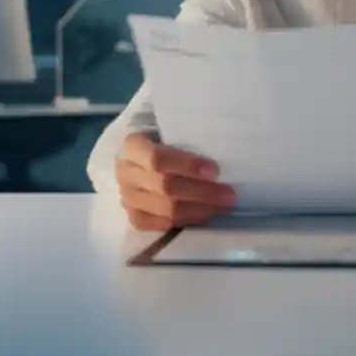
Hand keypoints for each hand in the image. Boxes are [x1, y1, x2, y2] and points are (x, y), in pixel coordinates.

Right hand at [116, 132, 237, 230]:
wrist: (139, 158)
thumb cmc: (162, 140)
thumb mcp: (169, 130)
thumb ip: (186, 138)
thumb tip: (221, 149)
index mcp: (132, 145)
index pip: (158, 159)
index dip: (188, 166)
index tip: (215, 171)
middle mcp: (125, 173)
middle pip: (166, 187)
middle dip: (202, 193)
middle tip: (230, 195)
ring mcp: (127, 197)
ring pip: (166, 210)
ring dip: (200, 210)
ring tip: (223, 207)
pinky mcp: (134, 216)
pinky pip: (160, 225)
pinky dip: (186, 221)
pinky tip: (204, 215)